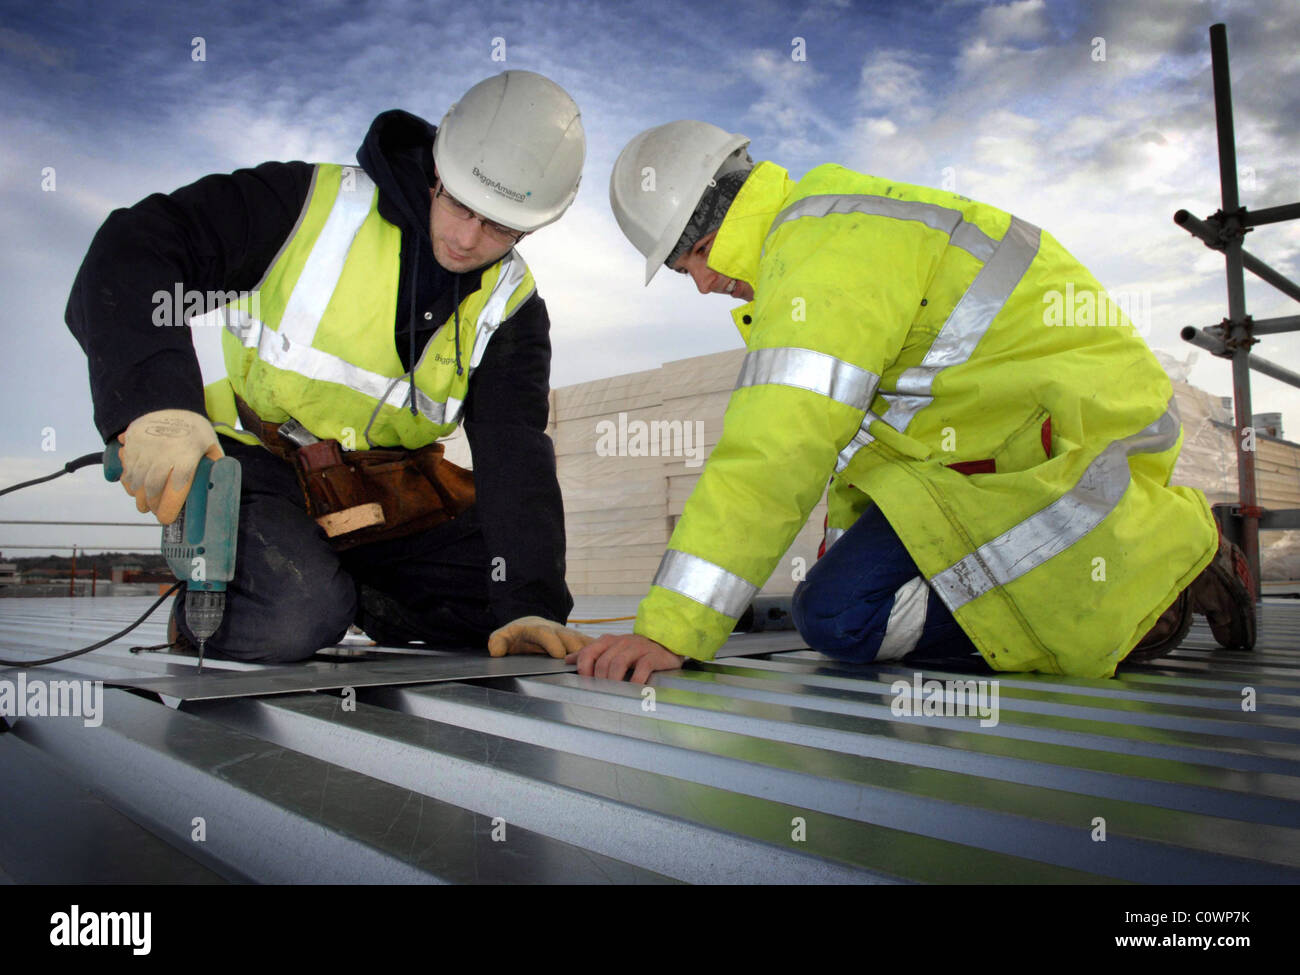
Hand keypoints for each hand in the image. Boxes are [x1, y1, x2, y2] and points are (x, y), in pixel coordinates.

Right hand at [119, 409, 222, 524]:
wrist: (171, 404)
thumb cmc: (195, 431)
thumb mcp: (211, 446)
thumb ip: (214, 467)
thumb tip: (216, 488)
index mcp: (187, 457)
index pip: (175, 491)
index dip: (168, 509)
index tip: (166, 519)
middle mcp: (164, 453)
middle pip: (153, 489)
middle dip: (152, 505)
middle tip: (155, 512)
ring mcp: (146, 447)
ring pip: (136, 481)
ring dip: (138, 496)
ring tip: (144, 504)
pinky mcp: (132, 442)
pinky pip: (126, 468)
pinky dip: (128, 482)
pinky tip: (134, 488)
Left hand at [488, 616, 592, 657]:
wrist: (530, 626)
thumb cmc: (517, 635)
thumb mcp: (503, 636)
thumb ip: (498, 642)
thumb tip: (496, 651)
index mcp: (537, 628)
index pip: (545, 633)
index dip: (552, 643)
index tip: (558, 654)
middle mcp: (556, 630)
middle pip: (569, 637)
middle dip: (576, 648)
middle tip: (583, 663)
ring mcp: (568, 634)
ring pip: (583, 640)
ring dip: (592, 651)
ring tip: (600, 665)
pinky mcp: (577, 640)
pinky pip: (590, 644)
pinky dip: (600, 651)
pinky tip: (608, 662)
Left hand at [566, 633, 686, 683]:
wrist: (665, 645)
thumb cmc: (636, 650)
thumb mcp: (612, 649)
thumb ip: (590, 654)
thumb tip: (568, 660)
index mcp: (609, 641)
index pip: (589, 652)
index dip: (583, 668)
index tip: (585, 682)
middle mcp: (622, 642)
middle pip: (603, 661)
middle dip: (599, 679)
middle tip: (599, 692)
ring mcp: (638, 648)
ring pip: (619, 663)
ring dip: (613, 680)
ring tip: (613, 692)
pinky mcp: (653, 656)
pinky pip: (642, 667)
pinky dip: (635, 680)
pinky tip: (633, 689)